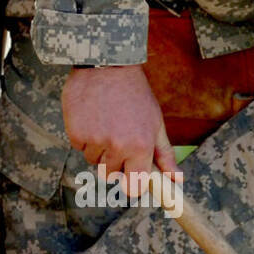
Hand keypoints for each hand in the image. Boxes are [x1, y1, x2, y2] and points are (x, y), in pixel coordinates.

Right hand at [62, 65, 181, 196]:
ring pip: (93, 161)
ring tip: (105, 122)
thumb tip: (177, 180)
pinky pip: (79, 147)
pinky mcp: (76, 133)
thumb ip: (165, 155)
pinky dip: (84, 136)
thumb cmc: (136, 95)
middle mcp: (117, 147)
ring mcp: (95, 141)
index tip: (131, 175)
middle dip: (114, 162)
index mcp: (140, 147)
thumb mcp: (155, 123)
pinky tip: (92, 117)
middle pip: (110, 175)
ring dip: (98, 148)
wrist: (107, 65)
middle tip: (118, 136)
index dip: (131, 183)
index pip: (134, 188)